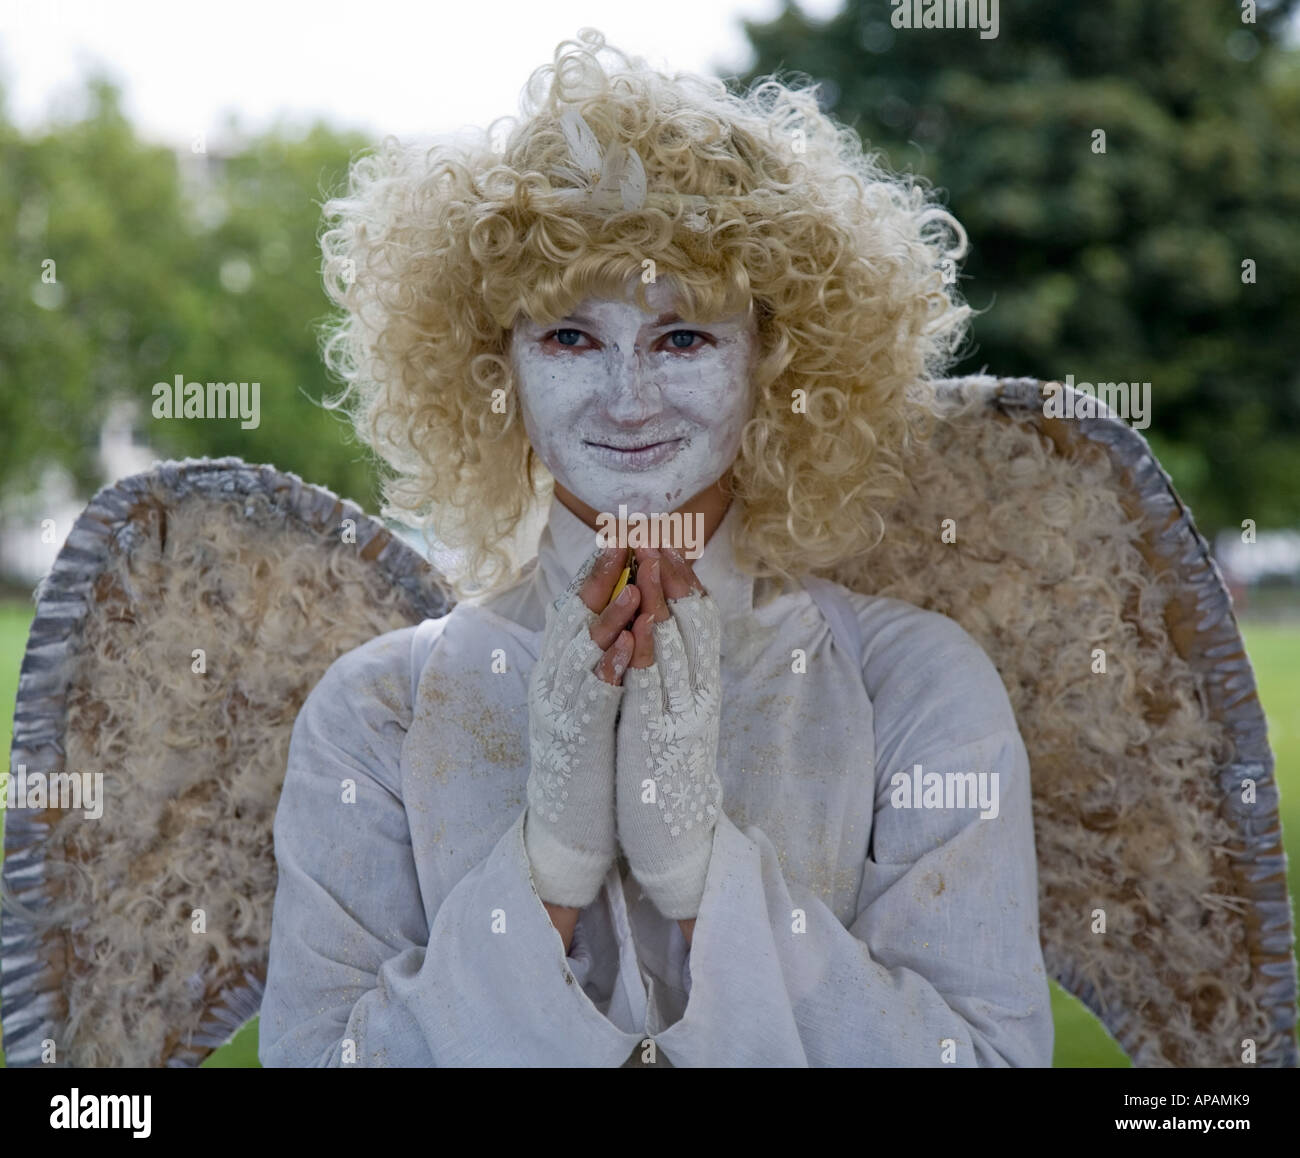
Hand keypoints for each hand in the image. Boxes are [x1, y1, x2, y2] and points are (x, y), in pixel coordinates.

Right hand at [525, 544, 641, 910]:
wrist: (568, 823)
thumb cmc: (588, 754)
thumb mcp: (591, 695)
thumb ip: (597, 654)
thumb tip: (620, 607)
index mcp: (558, 667)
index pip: (575, 605)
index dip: (597, 567)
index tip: (623, 531)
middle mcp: (552, 681)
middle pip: (573, 617)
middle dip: (601, 576)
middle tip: (626, 538)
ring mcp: (559, 710)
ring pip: (580, 653)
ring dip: (608, 618)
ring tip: (633, 585)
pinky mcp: (574, 741)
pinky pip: (591, 700)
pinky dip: (608, 671)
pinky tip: (627, 649)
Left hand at [616, 546, 723, 921]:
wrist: (679, 838)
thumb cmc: (667, 769)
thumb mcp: (675, 712)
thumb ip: (676, 672)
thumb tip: (664, 626)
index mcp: (702, 686)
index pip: (700, 619)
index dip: (685, 577)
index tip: (668, 539)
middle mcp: (699, 694)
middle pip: (694, 622)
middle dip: (673, 576)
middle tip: (658, 534)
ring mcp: (683, 716)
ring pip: (678, 649)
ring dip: (662, 603)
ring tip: (649, 564)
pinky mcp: (661, 740)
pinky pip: (655, 691)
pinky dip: (647, 656)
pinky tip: (636, 629)